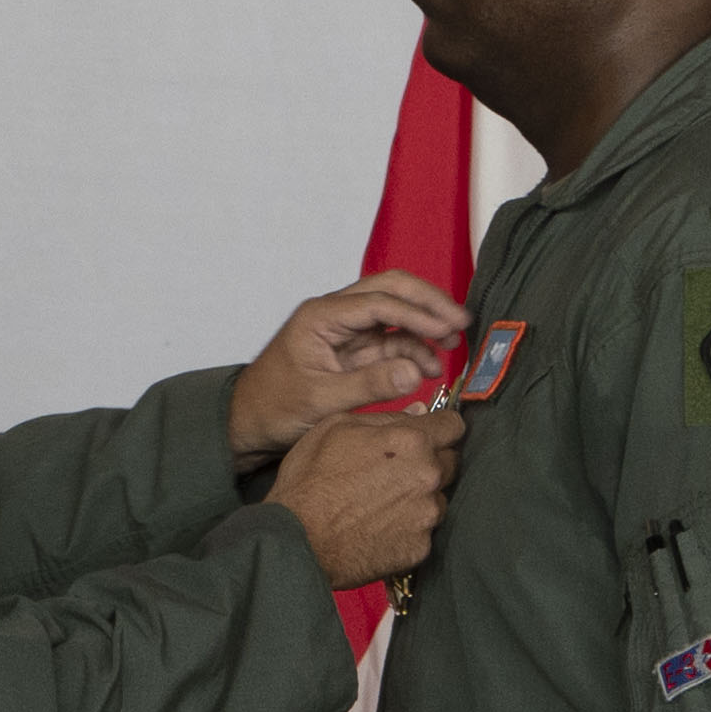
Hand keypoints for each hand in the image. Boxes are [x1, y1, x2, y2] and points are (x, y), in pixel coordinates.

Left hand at [228, 274, 477, 454]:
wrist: (249, 422)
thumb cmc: (273, 407)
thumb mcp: (322, 401)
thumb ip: (369, 385)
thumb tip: (414, 371)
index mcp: (321, 317)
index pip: (379, 302)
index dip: (418, 314)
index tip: (448, 329)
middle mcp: (334, 314)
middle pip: (390, 290)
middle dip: (428, 303)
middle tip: (461, 322)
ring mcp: (345, 329)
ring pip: (394, 312)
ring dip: (424, 326)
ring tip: (451, 349)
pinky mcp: (352, 349)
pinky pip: (389, 339)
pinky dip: (412, 348)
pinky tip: (429, 367)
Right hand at [272, 403, 463, 584]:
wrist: (298, 541)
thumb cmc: (310, 481)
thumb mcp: (336, 427)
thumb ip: (385, 416)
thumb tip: (420, 412)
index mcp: (412, 440)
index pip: (454, 425)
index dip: (441, 427)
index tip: (430, 433)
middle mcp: (428, 476)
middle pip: (451, 462)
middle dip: (430, 461)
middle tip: (396, 470)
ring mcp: (427, 515)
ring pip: (438, 498)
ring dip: (420, 497)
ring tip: (383, 502)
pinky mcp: (421, 548)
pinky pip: (424, 531)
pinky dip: (409, 528)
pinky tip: (381, 526)